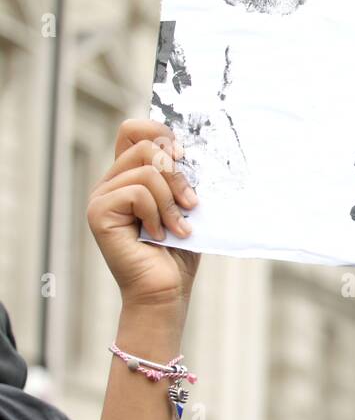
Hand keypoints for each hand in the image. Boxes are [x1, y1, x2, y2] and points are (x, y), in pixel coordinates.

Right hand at [87, 119, 200, 313]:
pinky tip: (160, 235)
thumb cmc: (179, 251)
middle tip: (191, 205)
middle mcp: (112, 181)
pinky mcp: (98, 212)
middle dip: (178, 174)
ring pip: (146, 169)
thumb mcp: (188, 206)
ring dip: (172, 200)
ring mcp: (101, 195)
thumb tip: (192, 148)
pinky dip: (158, 213)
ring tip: (179, 227)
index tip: (184, 156)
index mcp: (131, 175)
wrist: (167, 290)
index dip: (161, 132)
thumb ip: (184, 177)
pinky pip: (137, 192)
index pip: (134, 129)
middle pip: (145, 145)